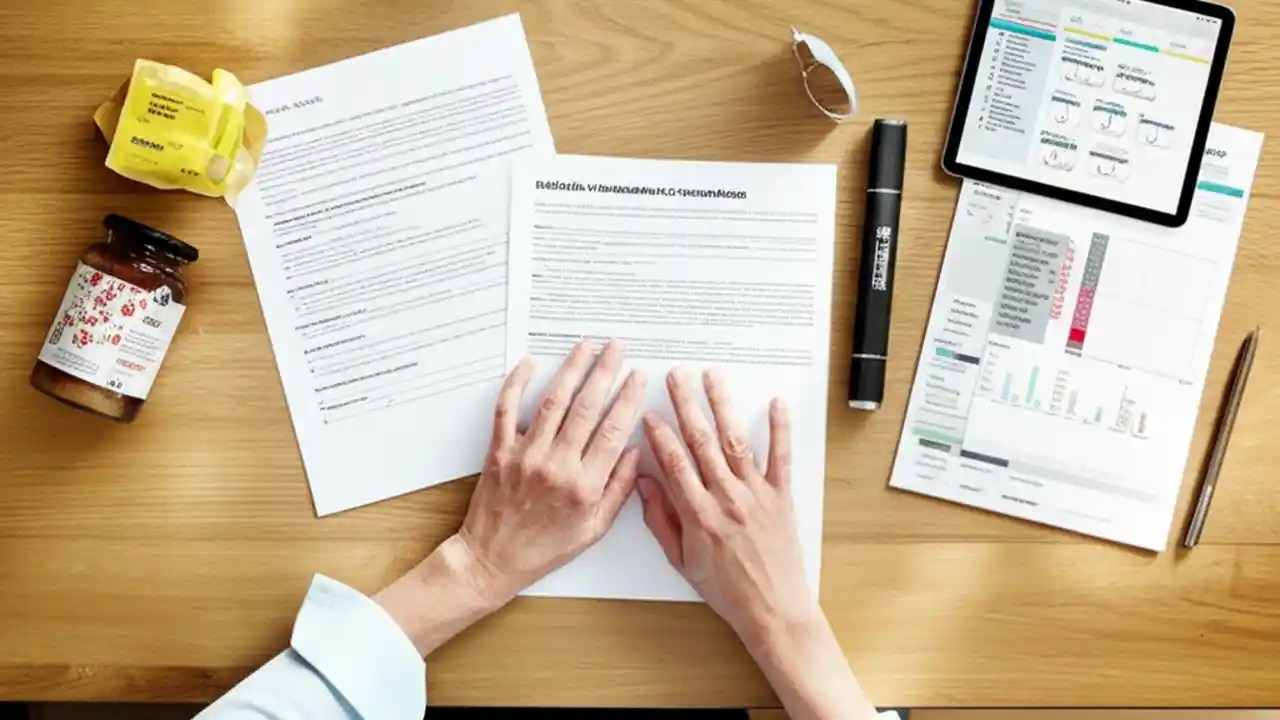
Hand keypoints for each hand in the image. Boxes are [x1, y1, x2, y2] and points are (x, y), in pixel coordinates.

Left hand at [458, 339, 646, 603]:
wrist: (493, 559)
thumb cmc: (544, 549)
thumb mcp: (594, 530)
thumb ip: (619, 490)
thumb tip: (637, 453)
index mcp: (585, 486)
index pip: (614, 430)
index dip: (629, 398)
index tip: (638, 376)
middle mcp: (557, 466)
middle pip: (587, 407)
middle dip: (605, 372)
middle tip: (617, 347)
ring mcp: (526, 456)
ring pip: (553, 402)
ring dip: (572, 369)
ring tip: (585, 346)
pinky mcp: (500, 452)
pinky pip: (507, 410)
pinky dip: (517, 383)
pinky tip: (530, 363)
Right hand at [639, 369, 878, 719]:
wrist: (772, 608)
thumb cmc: (726, 589)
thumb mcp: (681, 560)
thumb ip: (661, 519)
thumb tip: (644, 482)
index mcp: (698, 515)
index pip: (674, 463)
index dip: (660, 434)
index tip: (649, 412)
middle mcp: (727, 498)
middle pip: (701, 442)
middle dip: (686, 405)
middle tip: (676, 376)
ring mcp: (756, 494)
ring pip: (735, 441)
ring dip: (722, 405)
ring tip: (712, 377)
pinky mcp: (781, 496)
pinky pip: (781, 456)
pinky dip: (780, 428)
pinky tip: (775, 403)